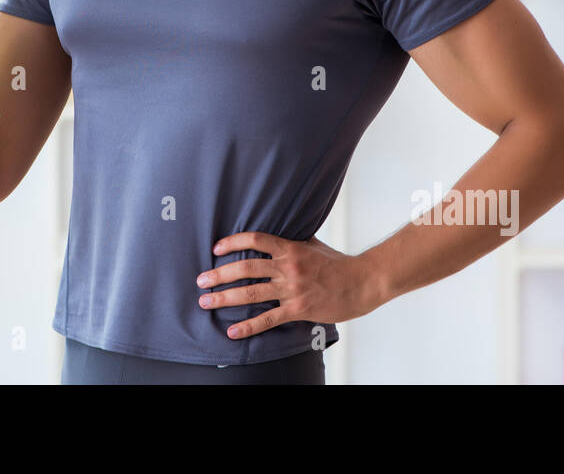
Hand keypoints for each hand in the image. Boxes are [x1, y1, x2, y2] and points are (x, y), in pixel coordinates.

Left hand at [196, 231, 380, 339]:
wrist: (362, 282)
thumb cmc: (338, 263)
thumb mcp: (313, 244)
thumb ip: (293, 240)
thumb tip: (278, 231)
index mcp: (290, 248)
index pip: (256, 240)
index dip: (233, 242)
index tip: (216, 249)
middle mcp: (288, 267)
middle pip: (246, 268)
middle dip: (219, 274)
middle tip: (201, 281)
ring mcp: (292, 289)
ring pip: (251, 293)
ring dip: (225, 298)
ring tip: (206, 302)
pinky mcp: (298, 309)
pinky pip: (268, 319)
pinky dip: (248, 327)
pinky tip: (232, 332)